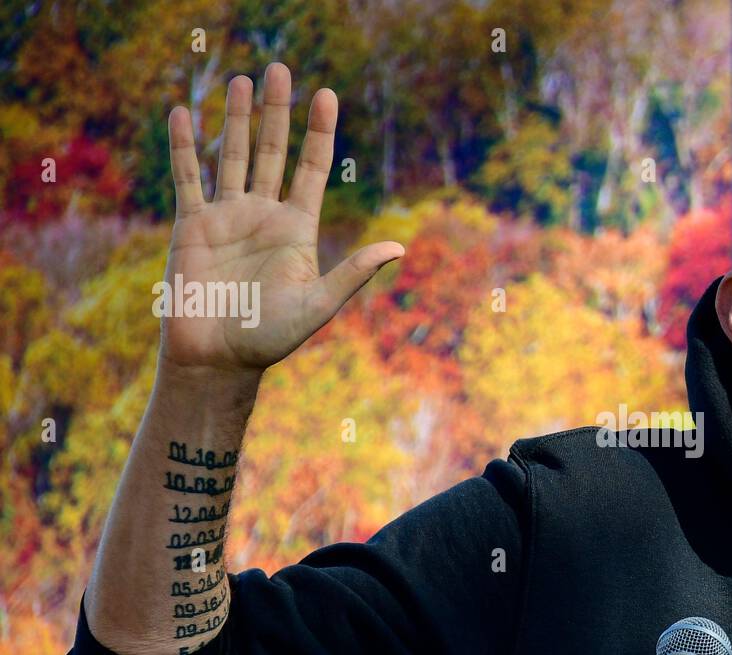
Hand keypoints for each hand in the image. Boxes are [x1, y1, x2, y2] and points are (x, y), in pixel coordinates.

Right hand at [159, 62, 402, 371]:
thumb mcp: (319, 304)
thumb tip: (399, 249)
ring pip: (233, 156)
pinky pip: (187, 178)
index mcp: (297, 229)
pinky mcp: (191, 226)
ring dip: (237, 118)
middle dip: (277, 111)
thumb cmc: (270, 338)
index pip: (310, 169)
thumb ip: (353, 273)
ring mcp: (227, 218)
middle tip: (280, 68)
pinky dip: (185, 146)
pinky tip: (183, 113)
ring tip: (242, 79)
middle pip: (273, 151)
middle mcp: (264, 216)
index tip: (327, 94)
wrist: (218, 359)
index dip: (319, 132)